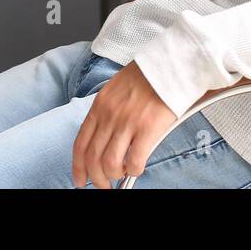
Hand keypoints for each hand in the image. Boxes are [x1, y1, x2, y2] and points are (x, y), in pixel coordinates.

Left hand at [71, 62, 176, 188]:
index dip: (78, 167)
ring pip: (110, 164)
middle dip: (96, 179)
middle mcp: (109, 115)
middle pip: (92, 159)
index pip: (80, 143)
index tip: (79, 180)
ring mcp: (127, 122)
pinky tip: (137, 167)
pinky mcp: (147, 128)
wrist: (172, 63)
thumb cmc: (149, 75)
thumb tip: (107, 138)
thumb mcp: (117, 89)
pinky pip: (134, 161)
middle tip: (104, 186)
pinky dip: (133, 170)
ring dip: (114, 176)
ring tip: (122, 175)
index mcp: (100, 105)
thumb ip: (109, 112)